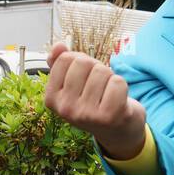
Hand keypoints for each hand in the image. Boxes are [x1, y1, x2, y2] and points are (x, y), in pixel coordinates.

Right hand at [44, 41, 145, 160]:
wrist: (117, 129)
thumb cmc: (94, 101)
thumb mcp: (73, 84)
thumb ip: (61, 63)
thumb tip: (59, 45)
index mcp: (52, 98)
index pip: (66, 58)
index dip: (81, 62)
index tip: (85, 78)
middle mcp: (65, 109)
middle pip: (84, 62)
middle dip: (96, 68)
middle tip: (99, 86)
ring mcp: (86, 114)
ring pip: (102, 71)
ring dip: (110, 78)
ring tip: (108, 94)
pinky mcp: (109, 116)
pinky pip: (118, 82)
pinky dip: (122, 86)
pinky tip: (118, 100)